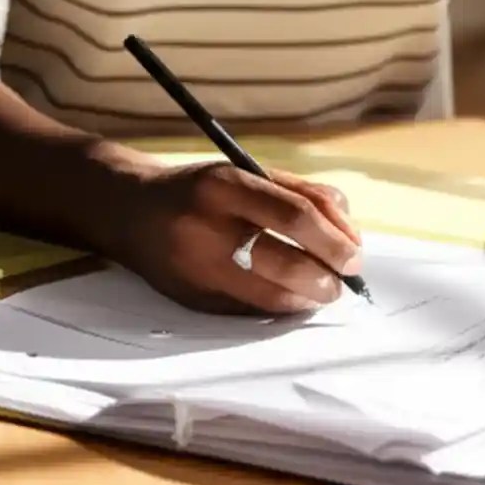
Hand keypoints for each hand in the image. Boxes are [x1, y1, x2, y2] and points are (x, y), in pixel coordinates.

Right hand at [119, 162, 361, 314]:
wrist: (129, 211)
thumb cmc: (202, 190)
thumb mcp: (247, 173)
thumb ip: (303, 194)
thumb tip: (351, 236)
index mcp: (224, 186)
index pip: (295, 216)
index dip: (334, 241)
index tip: (355, 256)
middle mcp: (206, 228)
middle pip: (287, 264)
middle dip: (328, 279)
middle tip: (342, 281)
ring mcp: (196, 270)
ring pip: (271, 298)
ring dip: (308, 299)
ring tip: (320, 290)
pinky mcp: (193, 300)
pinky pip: (251, 311)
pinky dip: (280, 306)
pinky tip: (289, 297)